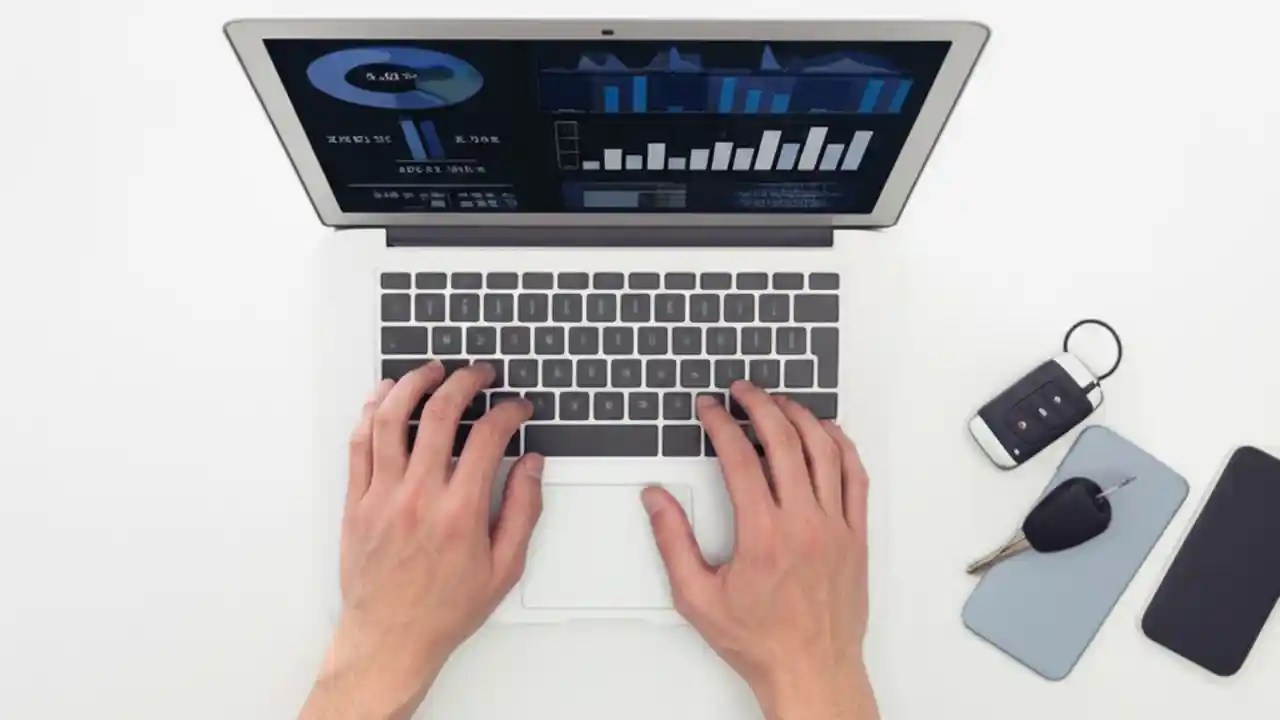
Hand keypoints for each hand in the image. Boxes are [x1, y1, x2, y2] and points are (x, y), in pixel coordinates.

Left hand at [300, 362, 542, 719]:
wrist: (390, 639)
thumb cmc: (445, 609)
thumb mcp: (504, 568)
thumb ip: (522, 510)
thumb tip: (532, 466)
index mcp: (460, 512)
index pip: (488, 438)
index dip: (508, 412)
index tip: (517, 407)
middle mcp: (419, 496)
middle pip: (439, 414)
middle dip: (465, 382)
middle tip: (479, 374)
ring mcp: (382, 496)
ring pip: (390, 418)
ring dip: (413, 384)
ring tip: (432, 370)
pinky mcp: (356, 502)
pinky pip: (359, 443)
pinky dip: (371, 411)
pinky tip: (385, 395)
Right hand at [642, 382, 876, 719]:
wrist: (811, 670)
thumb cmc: (758, 641)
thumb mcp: (697, 597)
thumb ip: (672, 542)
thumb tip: (656, 499)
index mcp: (762, 535)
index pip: (739, 458)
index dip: (720, 424)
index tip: (708, 409)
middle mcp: (803, 523)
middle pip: (784, 442)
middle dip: (759, 405)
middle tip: (741, 390)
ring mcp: (836, 527)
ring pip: (824, 451)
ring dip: (800, 417)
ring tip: (779, 401)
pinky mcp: (856, 536)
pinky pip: (855, 477)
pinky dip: (842, 446)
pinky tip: (826, 432)